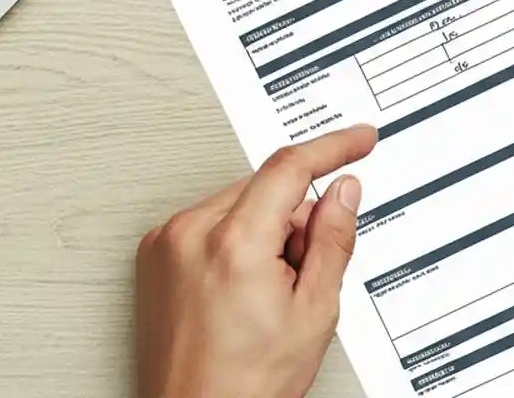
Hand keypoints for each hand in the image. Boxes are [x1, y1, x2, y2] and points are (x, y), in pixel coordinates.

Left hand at [135, 125, 377, 397]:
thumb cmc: (245, 383)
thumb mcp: (314, 312)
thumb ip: (333, 240)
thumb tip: (343, 192)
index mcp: (234, 242)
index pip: (291, 168)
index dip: (334, 147)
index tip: (358, 139)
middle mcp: (190, 233)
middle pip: (266, 190)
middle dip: (296, 220)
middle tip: (304, 274)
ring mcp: (166, 244)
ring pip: (239, 206)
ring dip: (264, 232)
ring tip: (267, 293)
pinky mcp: (155, 256)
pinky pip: (210, 225)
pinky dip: (234, 244)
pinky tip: (241, 290)